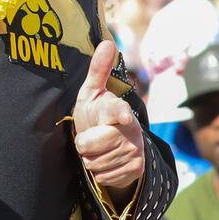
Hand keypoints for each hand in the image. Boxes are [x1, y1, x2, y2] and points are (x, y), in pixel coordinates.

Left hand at [72, 40, 144, 191]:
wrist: (113, 142)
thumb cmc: (97, 114)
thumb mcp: (92, 93)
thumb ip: (97, 70)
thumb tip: (107, 42)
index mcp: (118, 109)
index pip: (118, 111)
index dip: (120, 113)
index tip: (124, 116)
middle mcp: (131, 130)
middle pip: (90, 145)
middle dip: (83, 144)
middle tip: (89, 136)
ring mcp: (135, 151)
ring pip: (95, 163)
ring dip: (90, 159)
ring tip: (98, 148)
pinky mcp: (135, 169)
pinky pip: (103, 176)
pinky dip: (99, 172)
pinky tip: (106, 161)